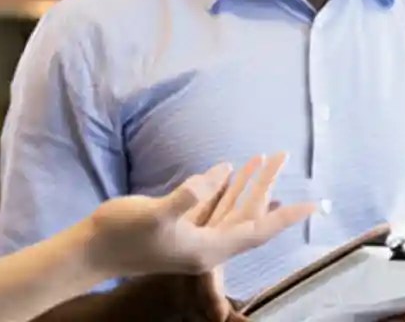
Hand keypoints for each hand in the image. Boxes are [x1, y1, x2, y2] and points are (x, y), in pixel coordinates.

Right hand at [84, 153, 314, 279]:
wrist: (90, 250)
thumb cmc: (122, 234)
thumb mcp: (155, 213)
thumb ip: (186, 196)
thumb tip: (214, 176)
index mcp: (209, 248)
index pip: (258, 230)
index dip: (287, 215)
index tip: (314, 203)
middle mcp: (207, 245)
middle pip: (248, 213)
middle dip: (267, 184)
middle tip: (283, 154)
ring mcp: (192, 236)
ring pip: (230, 208)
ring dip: (246, 183)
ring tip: (263, 157)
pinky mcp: (178, 226)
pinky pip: (211, 205)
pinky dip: (222, 187)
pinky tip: (227, 170)